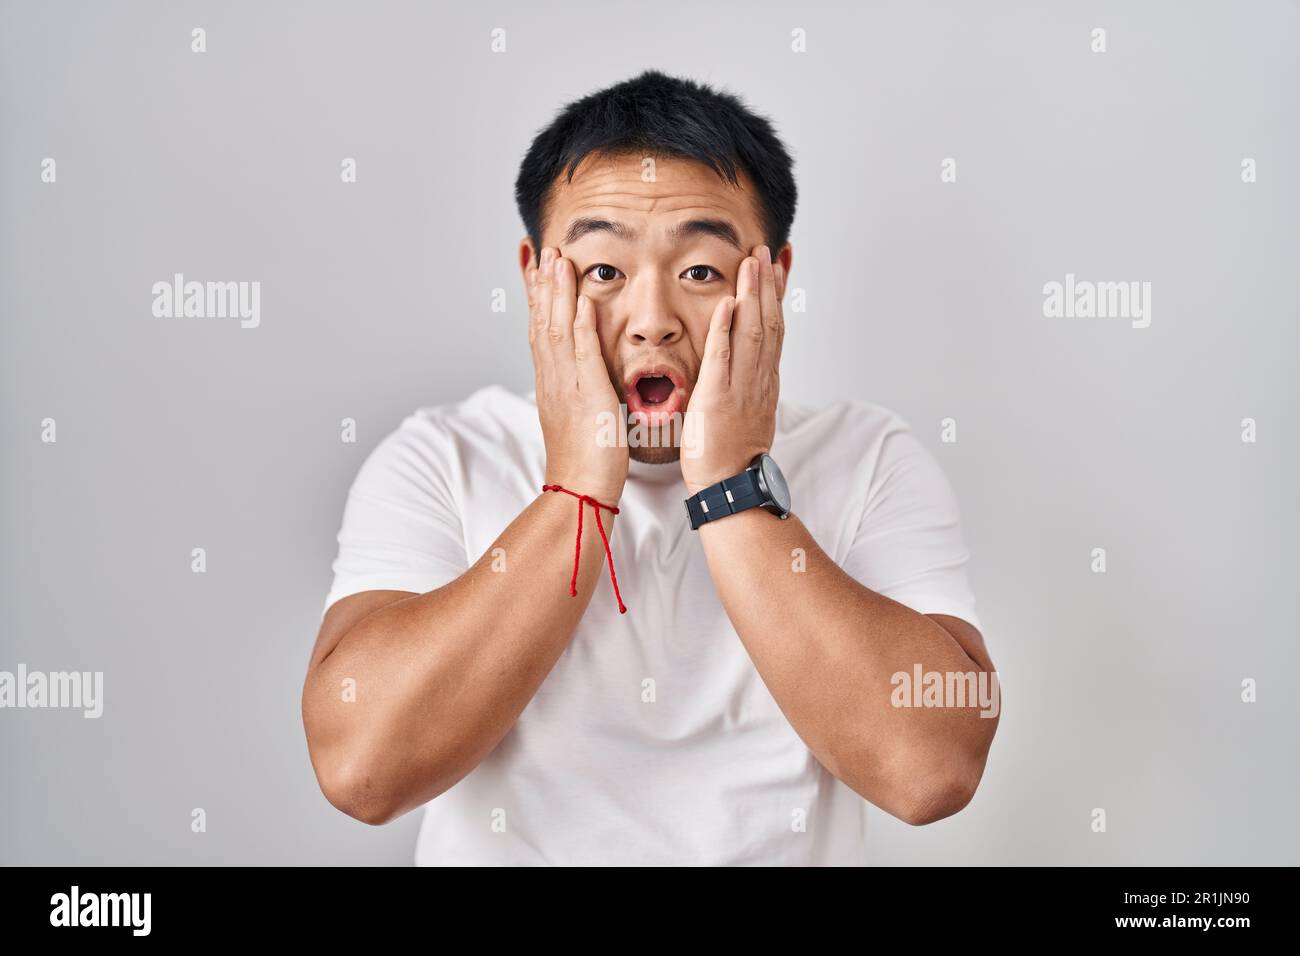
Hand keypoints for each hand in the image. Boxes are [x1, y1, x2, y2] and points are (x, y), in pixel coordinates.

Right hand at [527, 247, 627, 503]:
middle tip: (541, 248)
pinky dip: (580, 326)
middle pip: (542, 321)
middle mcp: (553, 379)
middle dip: (542, 283)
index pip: (540, 329)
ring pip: (557, 329)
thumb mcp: (581, 415)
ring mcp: (567, 385)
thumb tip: (582, 374)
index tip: (534, 266)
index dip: (536, 296)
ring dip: (558, 293)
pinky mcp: (588, 396)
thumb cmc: (586, 460)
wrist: (580, 490)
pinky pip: (582, 355)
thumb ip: (580, 388)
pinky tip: (582, 301)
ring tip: (558, 259)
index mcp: (552, 382)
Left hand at [680, 245, 785, 495]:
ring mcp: (741, 388)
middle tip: (764, 251)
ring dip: (752, 295)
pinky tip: (727, 304)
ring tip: (751, 263)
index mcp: (764, 381)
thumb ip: (746, 384)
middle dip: (767, 285)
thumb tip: (745, 363)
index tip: (778, 266)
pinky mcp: (717, 398)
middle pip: (769, 323)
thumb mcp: (745, 412)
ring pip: (753, 333)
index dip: (777, 296)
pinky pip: (723, 358)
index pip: (776, 329)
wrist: (729, 487)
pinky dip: (725, 330)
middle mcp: (758, 380)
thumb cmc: (729, 455)